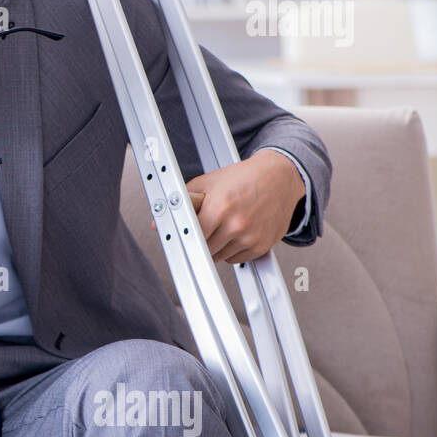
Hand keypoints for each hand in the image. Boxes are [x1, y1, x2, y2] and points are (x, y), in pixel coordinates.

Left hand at [156, 149, 305, 264]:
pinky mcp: (262, 246)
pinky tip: (236, 233)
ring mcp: (250, 237)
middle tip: (203, 229)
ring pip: (220, 257)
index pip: (192, 236)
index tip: (181, 237)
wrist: (279, 177)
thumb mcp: (209, 182)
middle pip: (204, 250)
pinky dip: (232, 251)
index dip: (186, 236)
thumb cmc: (243, 178)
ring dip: (216, 247)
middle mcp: (236, 224)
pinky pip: (237, 259)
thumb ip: (183, 201)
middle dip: (200, 241)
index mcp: (219, 207)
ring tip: (222, 227)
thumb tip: (157, 221)